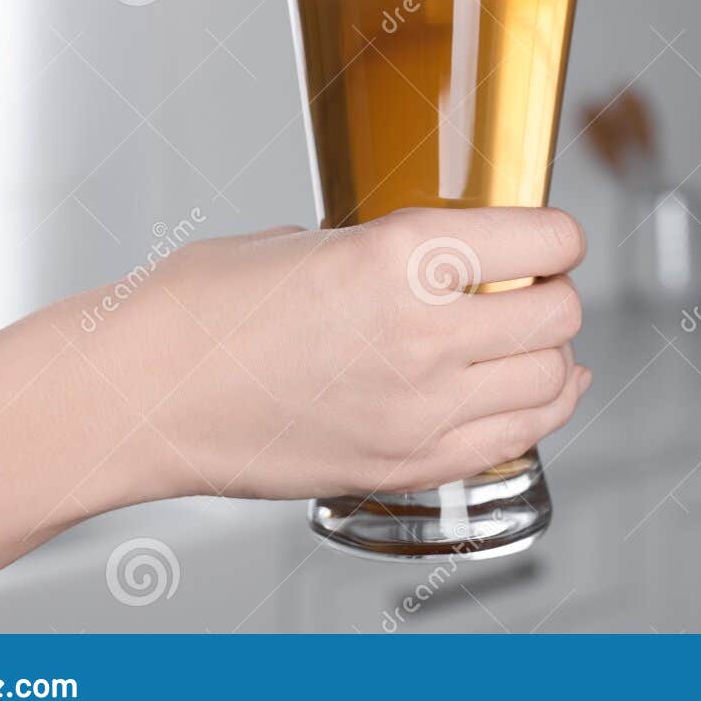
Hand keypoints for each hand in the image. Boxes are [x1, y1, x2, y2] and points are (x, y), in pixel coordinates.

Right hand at [71, 206, 591, 500]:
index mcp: (402, 255)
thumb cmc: (202, 307)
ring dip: (549, 355)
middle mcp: (424, 334)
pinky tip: (529, 393)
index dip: (559, 235)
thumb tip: (459, 261)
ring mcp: (418, 409)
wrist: (141, 393)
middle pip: (558, 314)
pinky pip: (514, 440)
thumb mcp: (314, 240)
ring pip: (550, 380)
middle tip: (535, 286)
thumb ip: (401, 251)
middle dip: (554, 294)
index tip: (551, 239)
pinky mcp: (404, 464)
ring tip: (525, 340)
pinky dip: (537, 412)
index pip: (547, 240)